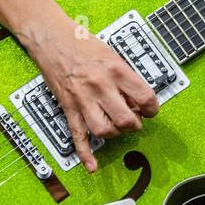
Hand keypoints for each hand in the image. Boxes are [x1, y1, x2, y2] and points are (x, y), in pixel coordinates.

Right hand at [26, 16, 159, 172]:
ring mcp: (83, 99)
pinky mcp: (68, 107)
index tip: (151, 110)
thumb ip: (126, 77)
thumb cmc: (82, 43)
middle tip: (134, 120)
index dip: (152, 108)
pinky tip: (92, 166)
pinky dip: (85, 154)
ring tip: (117, 127)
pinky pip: (77, 135)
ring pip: (104, 131)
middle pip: (126, 119)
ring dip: (115, 134)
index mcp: (116, 70)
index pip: (144, 98)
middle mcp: (100, 86)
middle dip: (134, 124)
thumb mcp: (112, 54)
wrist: (52, 38)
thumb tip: (138, 98)